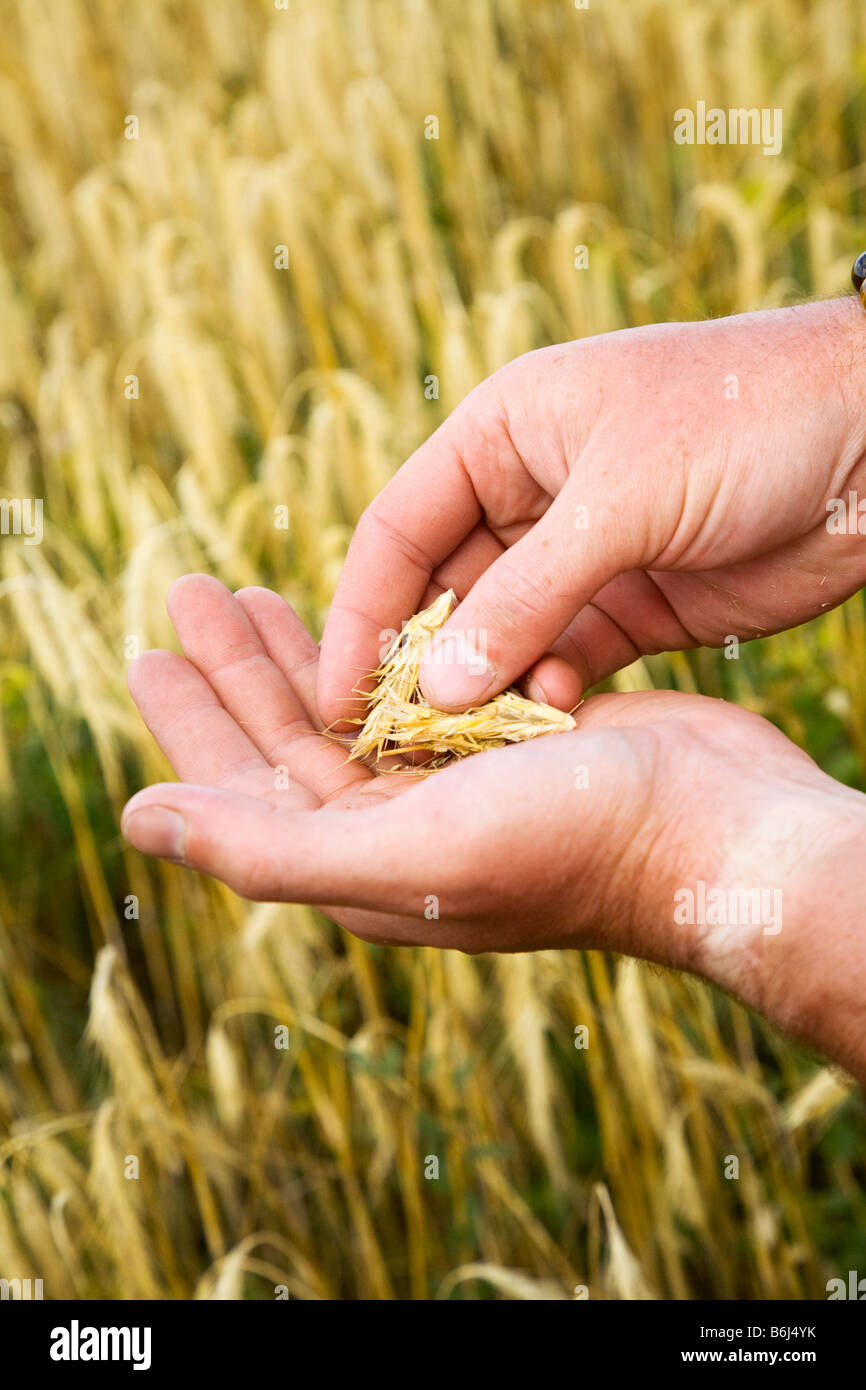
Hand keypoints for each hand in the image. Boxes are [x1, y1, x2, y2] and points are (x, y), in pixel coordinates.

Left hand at [123, 576, 865, 1079]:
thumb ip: (268, 847)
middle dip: (240, 665)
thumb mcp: (406, 853)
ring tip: (250, 590)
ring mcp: (458, 780)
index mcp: (361, 861)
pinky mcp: (511, 734)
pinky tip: (366, 603)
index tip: (150, 651)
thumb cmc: (569, 848)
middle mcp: (401, 826)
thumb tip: (137, 823)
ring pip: (353, 703)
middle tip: (194, 590)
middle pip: (291, 735)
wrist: (719, 826)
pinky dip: (386, 640)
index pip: (245, 786)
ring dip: (301, 646)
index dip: (192, 720)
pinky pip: (423, 681)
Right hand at [317, 297, 865, 722]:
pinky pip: (566, 662)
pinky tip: (558, 718)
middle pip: (442, 593)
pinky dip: (552, 696)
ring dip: (489, 689)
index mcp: (502, 434)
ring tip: (484, 738)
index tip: (337, 696)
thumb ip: (528, 597)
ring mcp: (581, 555)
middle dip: (423, 665)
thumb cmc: (745, 420)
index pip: (399, 530)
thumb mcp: (623, 500)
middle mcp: (528, 495)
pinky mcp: (632, 605)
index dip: (361, 612)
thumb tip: (440, 690)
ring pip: (502, 639)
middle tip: (402, 741)